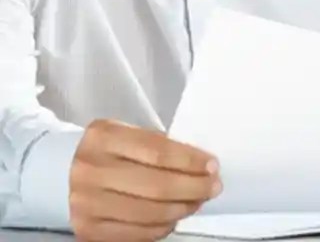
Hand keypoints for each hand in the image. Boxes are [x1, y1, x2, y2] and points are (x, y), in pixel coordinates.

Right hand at [69, 119, 221, 241]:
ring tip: (197, 201)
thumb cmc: (108, 151)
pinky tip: (173, 217)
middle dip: (195, 188)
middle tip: (213, 187)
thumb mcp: (127, 134)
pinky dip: (162, 227)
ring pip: (150, 214)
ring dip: (183, 209)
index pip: (159, 152)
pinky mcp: (88, 230)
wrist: (59, 174)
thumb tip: (202, 167)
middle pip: (158, 187)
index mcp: (104, 138)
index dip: (191, 161)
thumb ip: (159, 146)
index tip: (213, 166)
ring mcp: (87, 203)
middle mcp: (92, 171)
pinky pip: (137, 234)